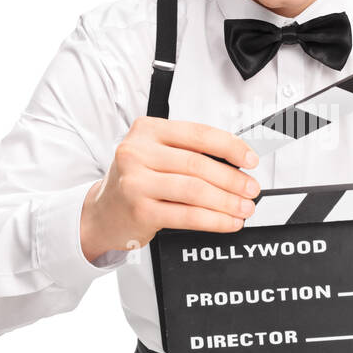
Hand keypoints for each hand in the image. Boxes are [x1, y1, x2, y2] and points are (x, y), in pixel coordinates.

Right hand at [79, 116, 259, 258]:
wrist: (101, 213)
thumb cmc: (135, 181)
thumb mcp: (155, 155)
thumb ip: (188, 152)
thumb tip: (237, 163)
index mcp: (147, 130)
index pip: (198, 134)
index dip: (230, 146)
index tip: (250, 159)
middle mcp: (137, 152)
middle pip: (198, 164)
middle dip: (233, 179)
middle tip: (251, 189)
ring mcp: (136, 182)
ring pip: (195, 191)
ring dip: (227, 201)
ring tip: (244, 207)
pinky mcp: (140, 211)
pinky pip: (187, 215)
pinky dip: (214, 220)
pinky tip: (227, 221)